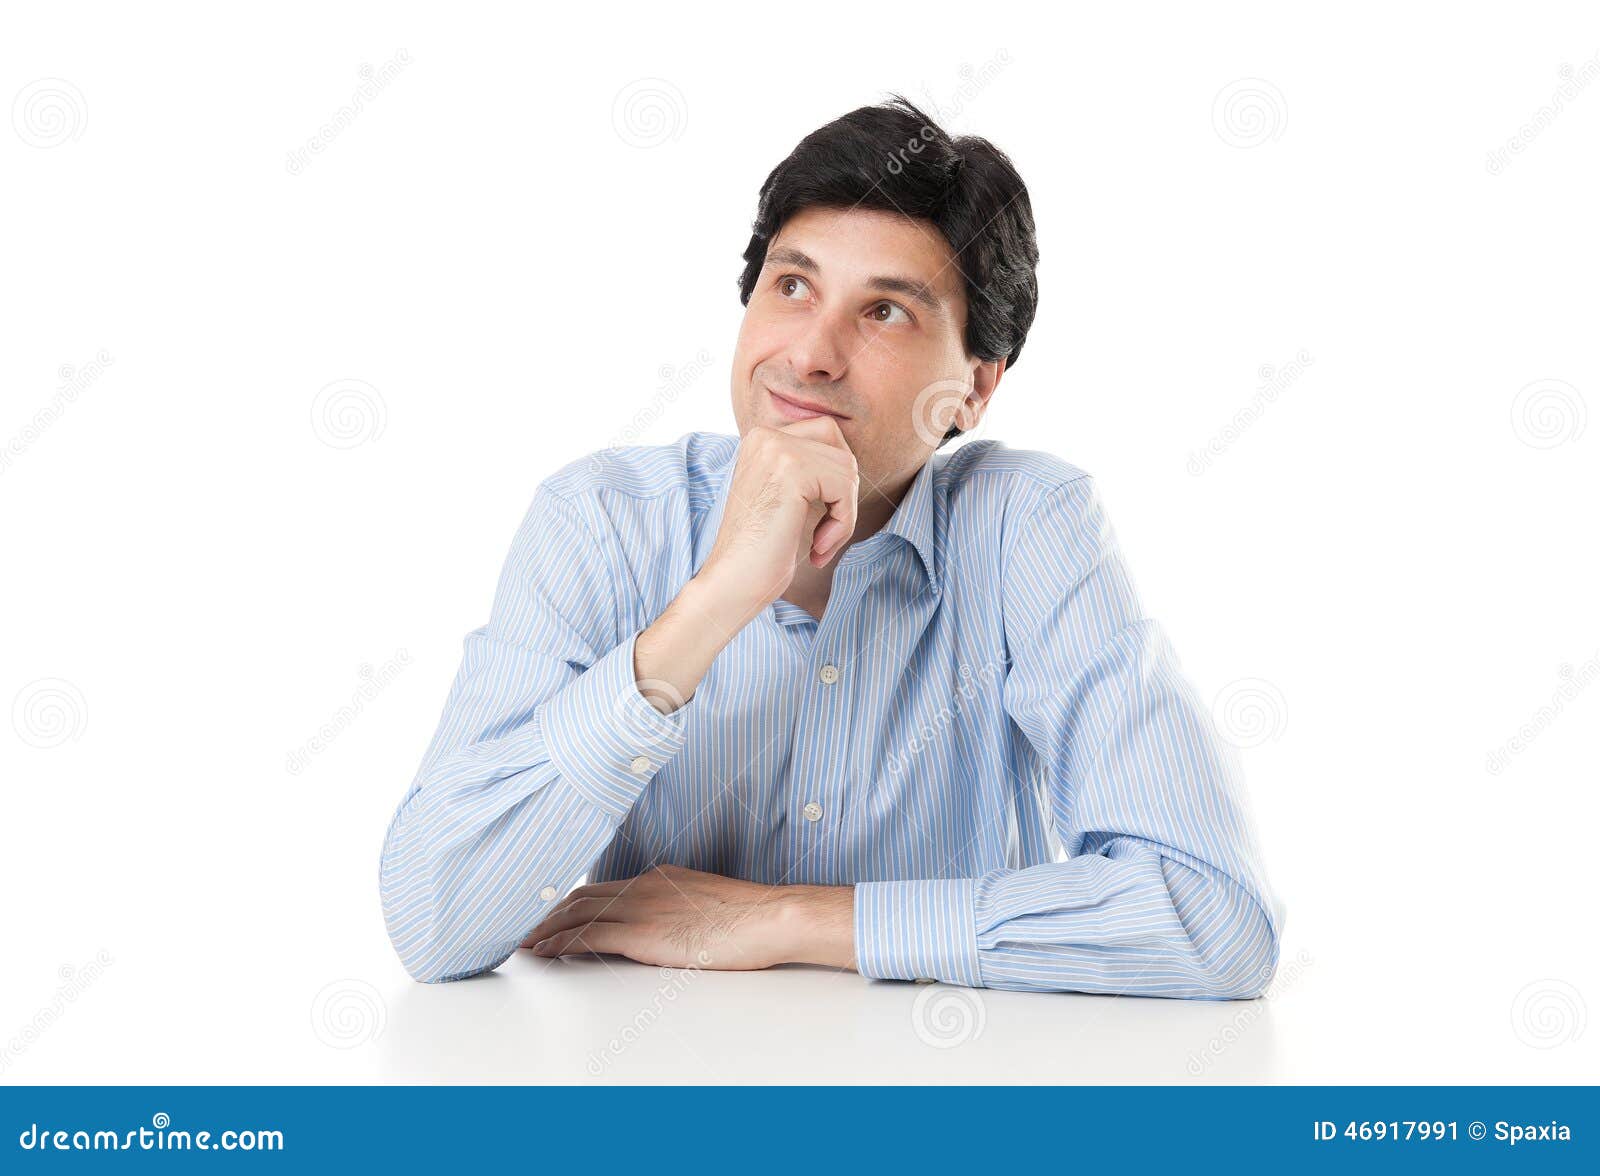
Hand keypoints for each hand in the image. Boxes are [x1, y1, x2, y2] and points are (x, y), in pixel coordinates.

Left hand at [519, 864, 855, 970]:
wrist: (771, 917)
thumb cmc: (751, 918)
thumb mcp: (708, 905)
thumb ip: (679, 910)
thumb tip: (668, 929)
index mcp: (659, 877)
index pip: (602, 887)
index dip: (570, 901)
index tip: (550, 913)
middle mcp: (644, 886)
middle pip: (580, 895)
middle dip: (548, 913)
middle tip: (523, 928)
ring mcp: (643, 907)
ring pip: (576, 913)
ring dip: (545, 929)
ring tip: (523, 943)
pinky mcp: (644, 932)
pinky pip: (588, 935)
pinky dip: (559, 943)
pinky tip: (543, 952)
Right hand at [697, 418, 859, 615]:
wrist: (732, 581)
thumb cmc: (763, 550)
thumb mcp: (787, 497)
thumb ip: (810, 470)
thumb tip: (852, 462)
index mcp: (761, 438)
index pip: (827, 435)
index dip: (835, 481)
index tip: (819, 519)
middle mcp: (765, 436)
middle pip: (841, 449)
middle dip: (843, 495)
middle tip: (824, 533)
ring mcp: (777, 449)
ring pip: (848, 470)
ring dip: (844, 516)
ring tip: (819, 545)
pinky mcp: (792, 471)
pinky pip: (846, 488)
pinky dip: (842, 524)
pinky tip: (817, 548)